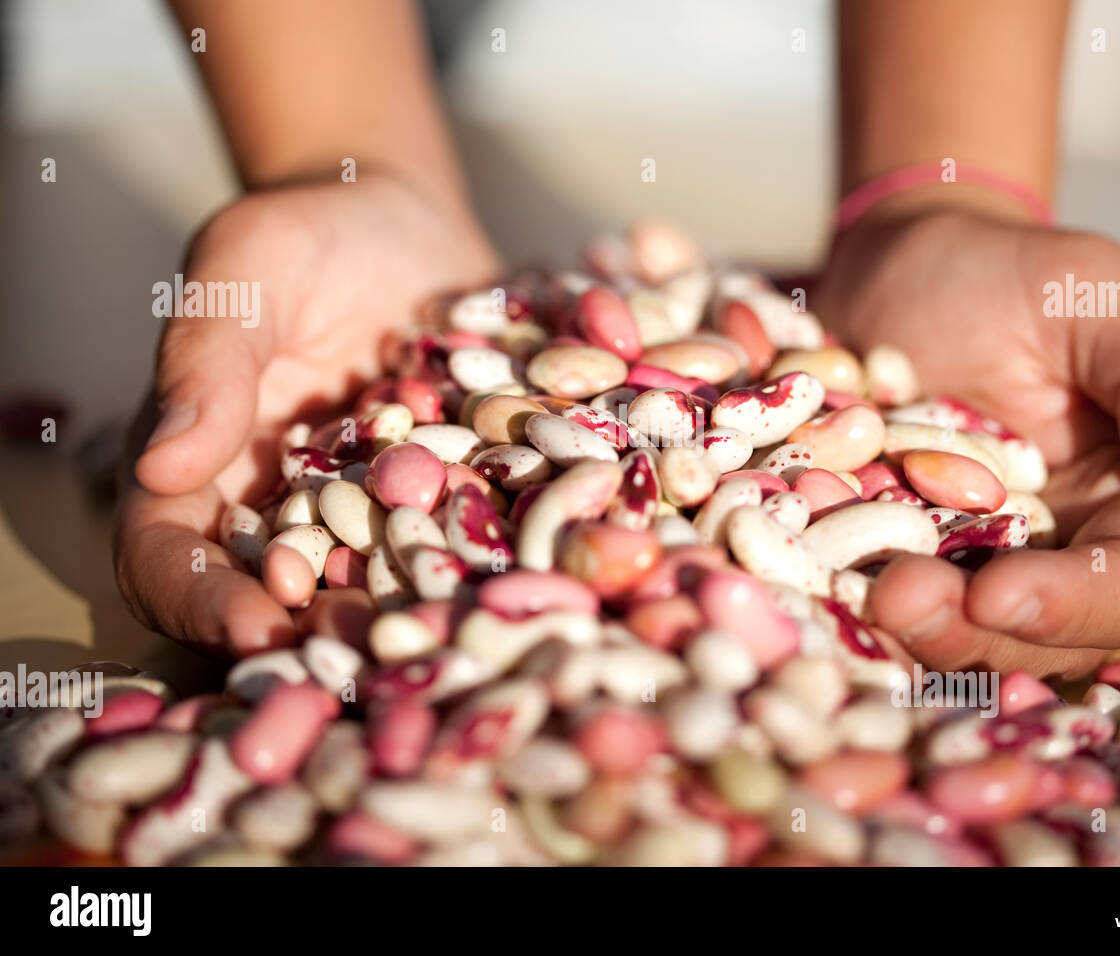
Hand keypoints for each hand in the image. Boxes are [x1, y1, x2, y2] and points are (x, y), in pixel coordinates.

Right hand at [115, 174, 497, 655]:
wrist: (401, 216)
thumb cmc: (300, 233)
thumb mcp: (244, 271)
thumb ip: (207, 359)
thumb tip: (161, 465)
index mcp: (200, 468)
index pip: (169, 555)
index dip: (200, 600)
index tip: (259, 622)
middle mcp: (281, 509)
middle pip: (275, 599)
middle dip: (317, 638)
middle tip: (372, 654)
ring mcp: (367, 512)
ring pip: (373, 587)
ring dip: (407, 619)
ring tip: (456, 635)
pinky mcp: (440, 496)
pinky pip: (457, 542)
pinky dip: (484, 564)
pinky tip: (531, 571)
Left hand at [815, 208, 1119, 679]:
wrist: (899, 267)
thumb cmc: (1014, 273)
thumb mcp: (1098, 297)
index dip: (1074, 603)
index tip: (998, 596)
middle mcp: (1057, 548)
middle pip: (1038, 633)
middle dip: (974, 633)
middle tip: (901, 600)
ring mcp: (970, 560)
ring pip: (959, 634)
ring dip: (912, 631)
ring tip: (862, 595)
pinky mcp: (896, 554)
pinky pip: (882, 598)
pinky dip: (853, 603)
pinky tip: (817, 586)